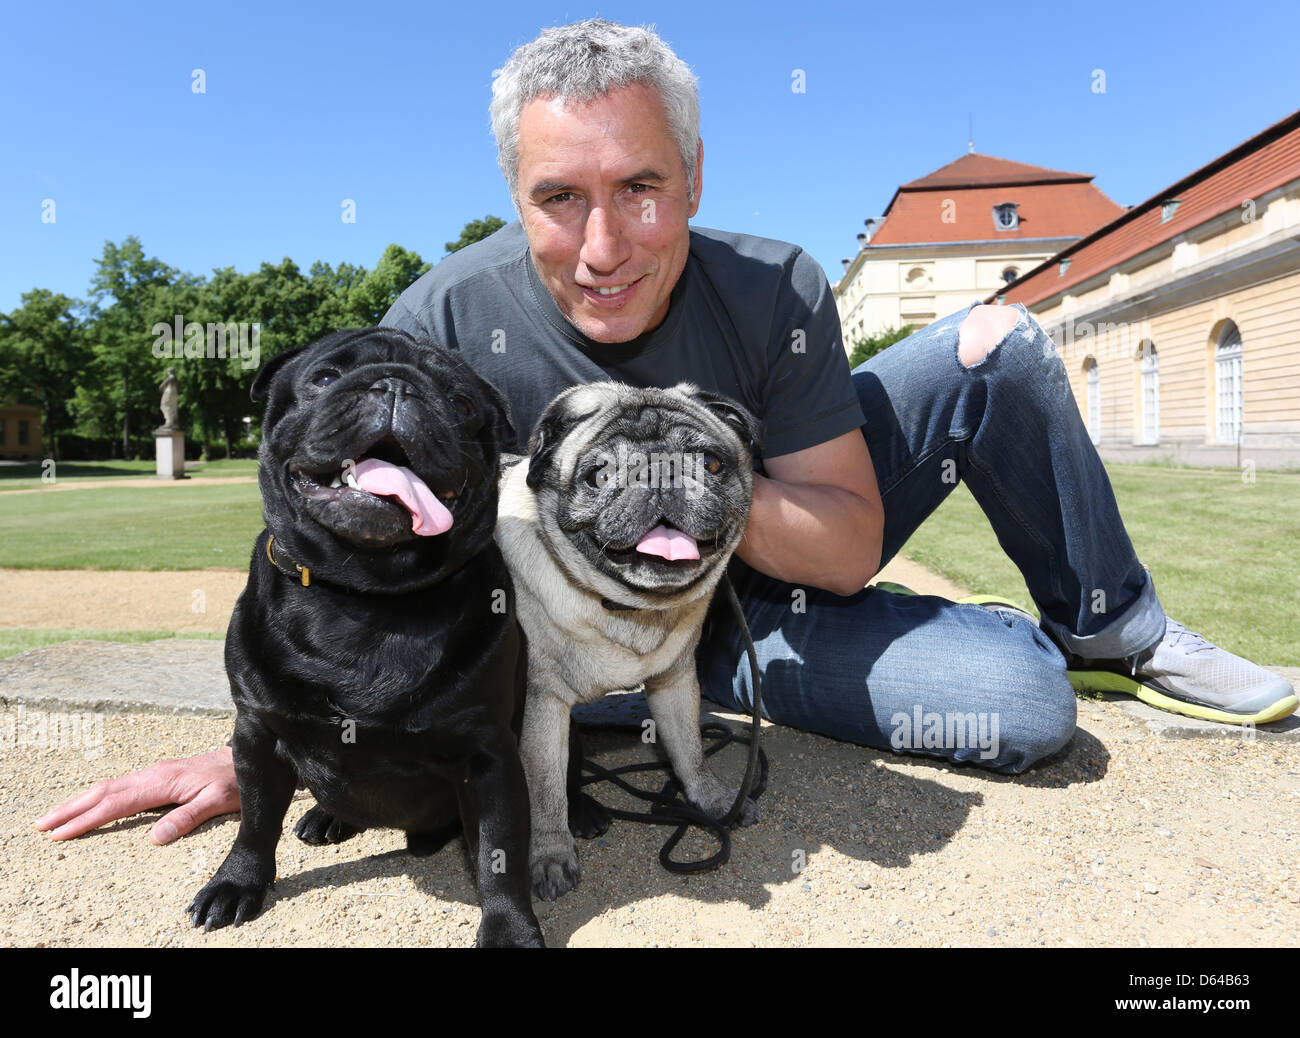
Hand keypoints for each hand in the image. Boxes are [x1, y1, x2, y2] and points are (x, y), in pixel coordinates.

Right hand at [34, 747, 239, 843]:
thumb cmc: (237, 780)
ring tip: (55, 816)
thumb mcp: (219, 801)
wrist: (250, 757)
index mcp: (163, 782)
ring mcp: (156, 772)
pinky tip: (91, 803)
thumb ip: (188, 817)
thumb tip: (154, 838)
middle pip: (103, 792)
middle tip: (41, 825)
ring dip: (80, 801)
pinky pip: (122, 785)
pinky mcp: (161, 775)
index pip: (115, 804)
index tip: (61, 833)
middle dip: (71, 809)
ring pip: (109, 787)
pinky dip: (99, 795)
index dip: (87, 820)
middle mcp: (154, 774)